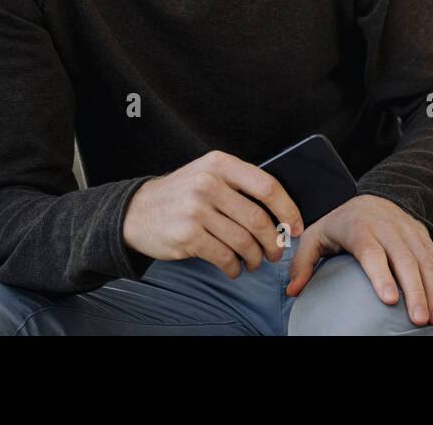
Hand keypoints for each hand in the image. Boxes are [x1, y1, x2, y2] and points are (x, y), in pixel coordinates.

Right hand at [122, 151, 304, 278]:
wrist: (136, 211)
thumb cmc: (181, 193)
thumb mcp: (208, 173)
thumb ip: (239, 183)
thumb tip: (280, 210)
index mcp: (220, 164)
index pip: (267, 186)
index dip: (288, 209)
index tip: (296, 227)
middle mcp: (208, 184)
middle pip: (258, 219)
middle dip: (274, 242)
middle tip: (276, 252)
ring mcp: (196, 210)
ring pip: (243, 241)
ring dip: (255, 257)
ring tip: (255, 261)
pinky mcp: (187, 236)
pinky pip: (224, 256)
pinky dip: (234, 267)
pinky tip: (234, 268)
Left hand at [285, 194, 432, 326]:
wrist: (374, 197)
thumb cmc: (341, 224)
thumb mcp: (316, 236)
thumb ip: (303, 262)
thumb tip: (293, 291)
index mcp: (359, 228)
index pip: (372, 251)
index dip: (381, 275)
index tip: (389, 299)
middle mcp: (388, 228)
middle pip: (405, 259)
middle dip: (415, 290)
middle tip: (418, 320)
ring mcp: (409, 232)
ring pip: (425, 261)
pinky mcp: (423, 237)